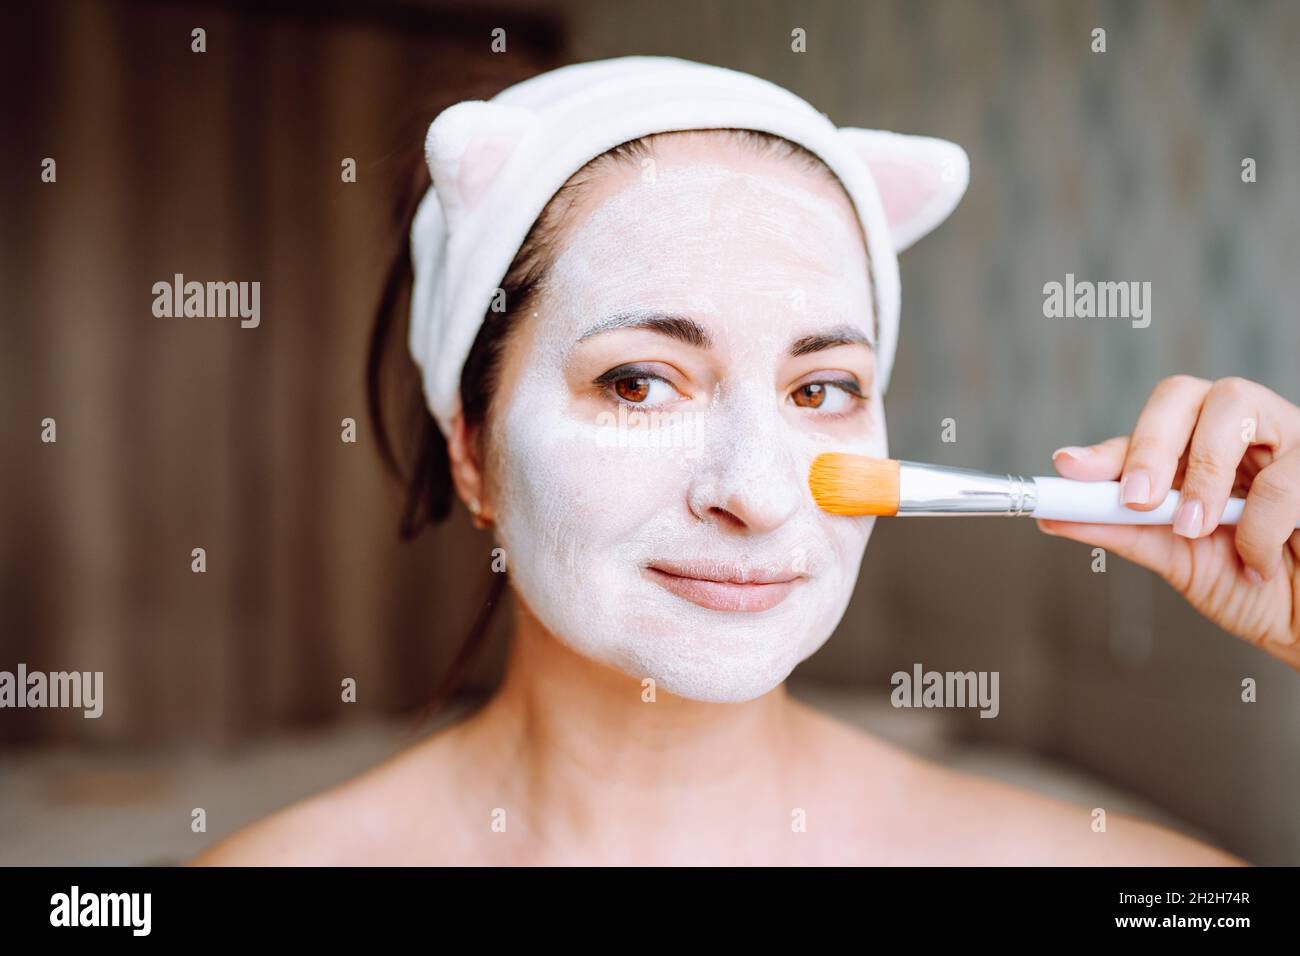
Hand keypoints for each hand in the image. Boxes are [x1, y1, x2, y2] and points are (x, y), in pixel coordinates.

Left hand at [1038, 375, 1299, 669]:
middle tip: (1136, 498)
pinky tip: (1258, 563)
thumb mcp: (1178, 559)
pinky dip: (1260, 528)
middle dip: (1150, 444)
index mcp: (1199, 449)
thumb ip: (1122, 530)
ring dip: (1203, 475)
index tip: (1068, 469)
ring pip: (1233, 405)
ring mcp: (1287, 437)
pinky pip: (1284, 476)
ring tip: (1194, 529)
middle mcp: (1239, 431)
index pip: (1149, 425)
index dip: (1110, 447)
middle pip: (1185, 394)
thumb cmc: (1251, 586)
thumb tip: (1051, 513)